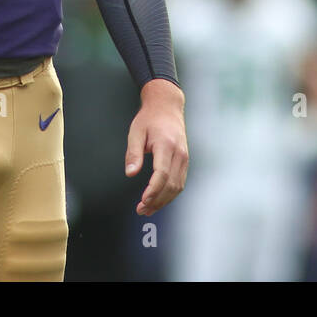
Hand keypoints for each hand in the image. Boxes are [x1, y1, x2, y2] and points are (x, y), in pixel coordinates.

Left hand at [126, 78, 187, 214]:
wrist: (167, 106)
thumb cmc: (150, 118)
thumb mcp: (136, 132)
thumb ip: (133, 153)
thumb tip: (130, 173)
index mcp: (166, 144)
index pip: (162, 174)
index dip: (153, 191)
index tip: (142, 202)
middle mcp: (179, 152)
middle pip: (171, 184)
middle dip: (156, 200)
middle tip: (141, 210)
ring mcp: (184, 157)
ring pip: (178, 186)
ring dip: (164, 200)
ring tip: (148, 209)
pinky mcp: (185, 160)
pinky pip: (180, 181)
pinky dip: (170, 193)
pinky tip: (159, 199)